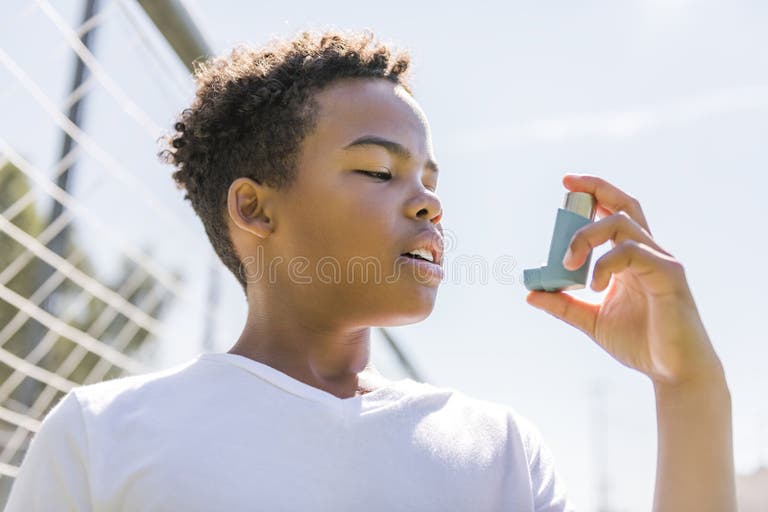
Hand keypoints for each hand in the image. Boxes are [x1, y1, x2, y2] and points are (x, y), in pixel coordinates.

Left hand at [526, 173, 723, 385]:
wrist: (672, 372)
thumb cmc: (639, 343)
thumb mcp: (591, 320)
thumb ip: (564, 305)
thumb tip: (530, 293)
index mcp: (631, 258)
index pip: (615, 212)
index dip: (595, 192)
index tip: (568, 183)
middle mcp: (648, 252)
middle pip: (625, 205)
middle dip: (596, 189)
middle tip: (566, 189)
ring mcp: (661, 261)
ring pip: (623, 224)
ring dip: (587, 236)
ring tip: (568, 264)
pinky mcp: (669, 275)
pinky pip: (633, 252)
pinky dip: (606, 263)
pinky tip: (595, 286)